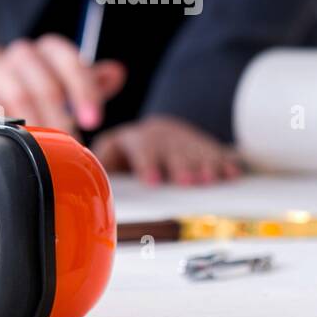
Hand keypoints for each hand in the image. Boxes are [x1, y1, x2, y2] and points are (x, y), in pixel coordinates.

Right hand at [0, 36, 125, 134]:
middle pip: (46, 85)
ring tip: (49, 151)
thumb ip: (92, 80)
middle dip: (63, 119)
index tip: (93, 120)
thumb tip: (117, 73)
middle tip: (72, 145)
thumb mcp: (66, 78)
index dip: (85, 91)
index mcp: (50, 49)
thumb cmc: (36, 81)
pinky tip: (20, 145)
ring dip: (38, 128)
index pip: (71, 63)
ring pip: (20, 98)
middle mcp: (23, 55)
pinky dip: (10, 129)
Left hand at [92, 115, 242, 185]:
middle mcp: (162, 137)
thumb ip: (98, 168)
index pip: (141, 148)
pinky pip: (216, 153)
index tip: (153, 180)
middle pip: (172, 149)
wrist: (152, 133)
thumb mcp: (106, 157)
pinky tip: (233, 173)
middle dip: (181, 165)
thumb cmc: (125, 155)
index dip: (147, 163)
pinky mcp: (202, 147)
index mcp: (135, 139)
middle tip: (188, 181)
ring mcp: (184, 140)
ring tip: (211, 179)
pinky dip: (225, 163)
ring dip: (205, 165)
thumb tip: (82, 183)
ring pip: (195, 151)